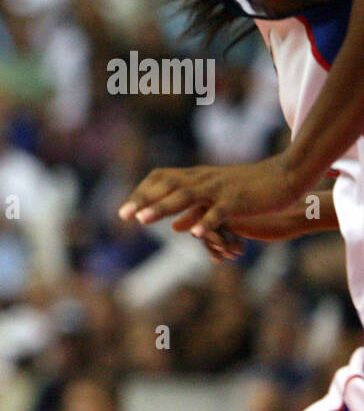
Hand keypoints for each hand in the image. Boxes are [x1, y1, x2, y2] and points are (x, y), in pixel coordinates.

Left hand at [118, 157, 301, 243]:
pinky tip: (194, 234)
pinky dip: (206, 222)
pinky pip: (219, 212)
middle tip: (123, 216)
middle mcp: (204, 180)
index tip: (125, 209)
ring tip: (142, 220)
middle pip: (167, 186)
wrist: (287, 176)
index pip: (161, 178)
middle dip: (144, 200)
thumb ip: (195, 211)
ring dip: (163, 208)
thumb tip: (175, 227)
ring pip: (187, 196)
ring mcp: (220, 189)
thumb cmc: (250, 189)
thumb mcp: (218, 199)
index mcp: (198, 178)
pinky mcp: (238, 201)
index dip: (143, 192)